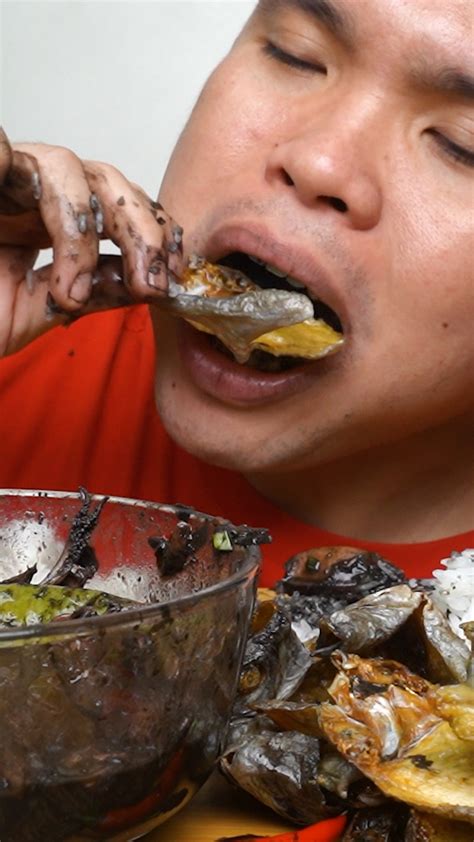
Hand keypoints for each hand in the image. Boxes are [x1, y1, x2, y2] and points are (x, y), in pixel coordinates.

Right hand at [0, 127, 183, 354]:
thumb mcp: (43, 309)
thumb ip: (96, 292)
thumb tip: (150, 286)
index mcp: (59, 223)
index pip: (123, 209)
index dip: (158, 235)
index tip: (176, 277)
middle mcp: (38, 194)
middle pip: (110, 180)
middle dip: (141, 231)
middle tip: (150, 283)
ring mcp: (5, 181)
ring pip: (66, 166)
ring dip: (81, 230)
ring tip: (69, 290)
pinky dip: (2, 157)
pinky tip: (15, 183)